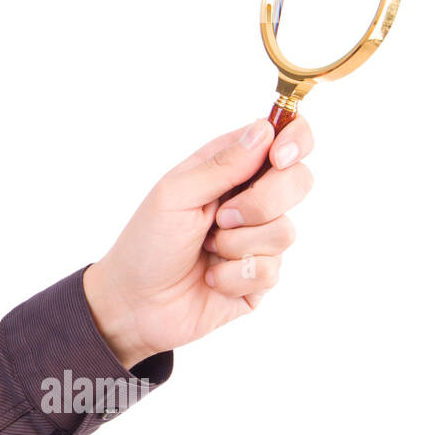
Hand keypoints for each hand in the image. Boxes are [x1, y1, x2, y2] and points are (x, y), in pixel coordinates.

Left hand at [83, 115, 313, 368]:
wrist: (135, 304)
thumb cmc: (146, 243)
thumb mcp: (175, 196)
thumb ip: (221, 165)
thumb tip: (265, 130)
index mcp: (226, 169)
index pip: (282, 138)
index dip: (294, 140)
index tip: (280, 158)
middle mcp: (248, 199)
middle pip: (298, 181)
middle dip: (263, 202)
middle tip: (222, 218)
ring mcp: (258, 239)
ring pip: (286, 230)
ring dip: (238, 244)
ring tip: (206, 250)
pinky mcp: (260, 277)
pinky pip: (273, 270)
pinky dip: (234, 275)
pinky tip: (211, 278)